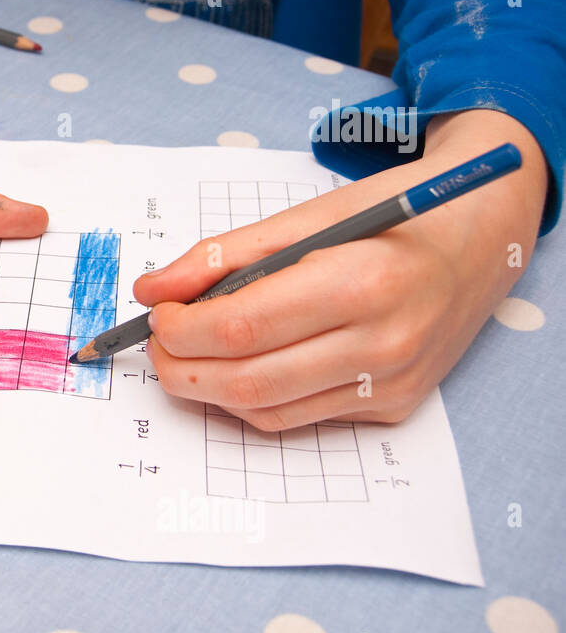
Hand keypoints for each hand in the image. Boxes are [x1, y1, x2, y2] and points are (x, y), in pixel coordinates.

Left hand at [133, 109, 547, 430]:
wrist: (479, 240)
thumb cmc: (391, 218)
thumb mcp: (308, 216)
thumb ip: (223, 255)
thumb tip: (153, 289)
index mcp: (362, 282)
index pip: (241, 327)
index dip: (181, 328)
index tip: (157, 314)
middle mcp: (384, 343)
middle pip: (248, 379)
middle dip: (182, 367)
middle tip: (158, 344)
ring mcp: (391, 383)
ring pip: (267, 409)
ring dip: (209, 389)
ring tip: (187, 355)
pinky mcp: (393, 406)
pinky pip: (298, 417)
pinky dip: (251, 398)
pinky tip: (235, 368)